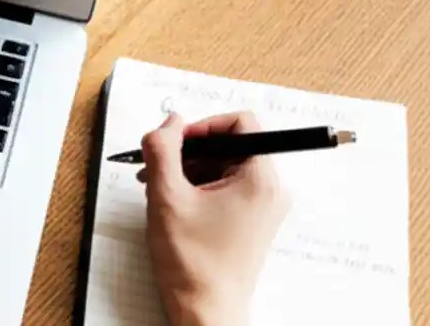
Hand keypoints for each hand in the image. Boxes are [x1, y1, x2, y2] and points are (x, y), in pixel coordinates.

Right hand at [140, 112, 289, 325]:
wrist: (206, 310)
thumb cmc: (192, 262)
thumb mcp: (166, 195)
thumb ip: (163, 149)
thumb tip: (170, 122)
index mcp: (259, 179)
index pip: (241, 123)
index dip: (203, 125)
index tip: (175, 142)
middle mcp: (270, 190)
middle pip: (231, 144)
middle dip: (190, 151)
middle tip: (159, 168)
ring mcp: (264, 206)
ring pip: (225, 165)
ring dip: (191, 169)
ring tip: (161, 190)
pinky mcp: (253, 219)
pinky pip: (227, 186)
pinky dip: (200, 187)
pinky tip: (175, 203)